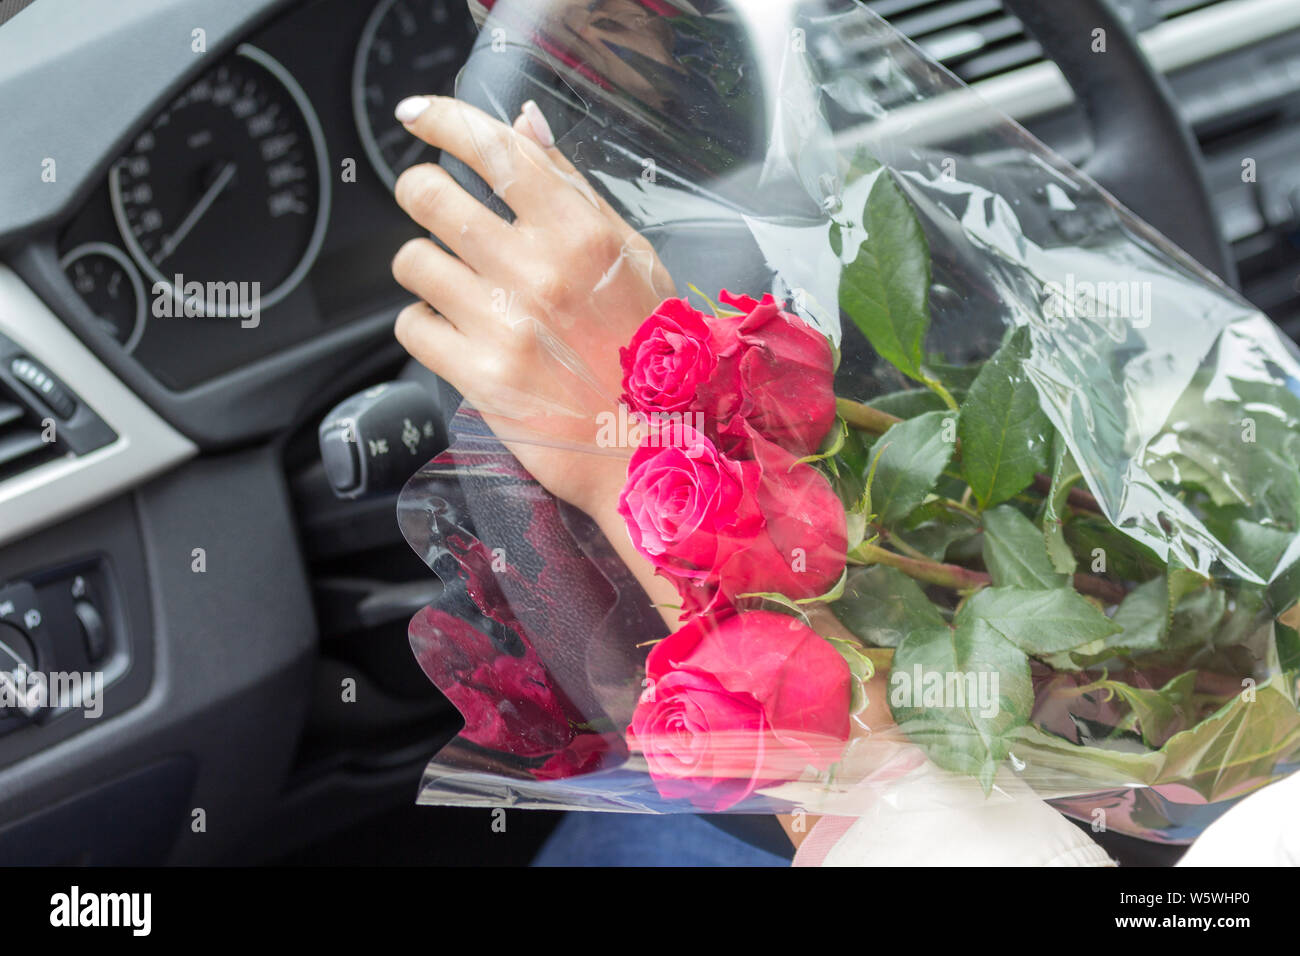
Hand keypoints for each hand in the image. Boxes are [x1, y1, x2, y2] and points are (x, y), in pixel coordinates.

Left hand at [389, 95, 674, 513]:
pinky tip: (457, 332)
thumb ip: (574, 191)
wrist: (650, 447)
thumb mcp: (634, 259)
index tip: (417, 115)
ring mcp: (503, 324)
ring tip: (455, 285)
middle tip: (432, 206)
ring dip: (425, 267)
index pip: (494, 149)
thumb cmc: (650, 353)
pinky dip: (426, 324)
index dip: (442, 120)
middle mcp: (538, 271)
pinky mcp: (478, 376)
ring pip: (411, 260)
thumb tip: (524, 126)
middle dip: (420, 192)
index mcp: (580, 233)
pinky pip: (412, 324)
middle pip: (429, 195)